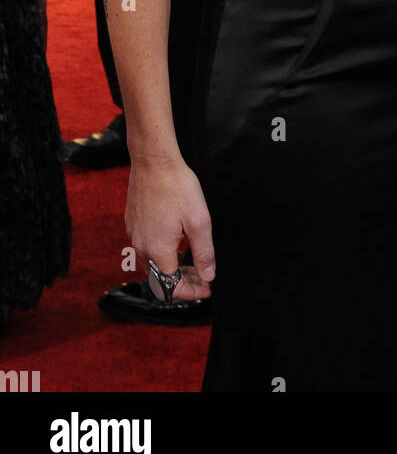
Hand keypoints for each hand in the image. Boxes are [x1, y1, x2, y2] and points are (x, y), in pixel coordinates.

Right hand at [125, 156, 215, 300]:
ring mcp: (134, 235)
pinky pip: (145, 249)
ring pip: (151, 265)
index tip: (207, 288)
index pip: (172, 287)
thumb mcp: (199, 220)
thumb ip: (204, 252)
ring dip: (170, 269)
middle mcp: (141, 247)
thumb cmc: (176, 186)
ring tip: (191, 261)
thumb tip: (208, 276)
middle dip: (182, 282)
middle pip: (159, 279)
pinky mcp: (132, 223)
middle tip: (202, 276)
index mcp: (158, 250)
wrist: (153, 161)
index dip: (191, 292)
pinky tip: (175, 242)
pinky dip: (161, 255)